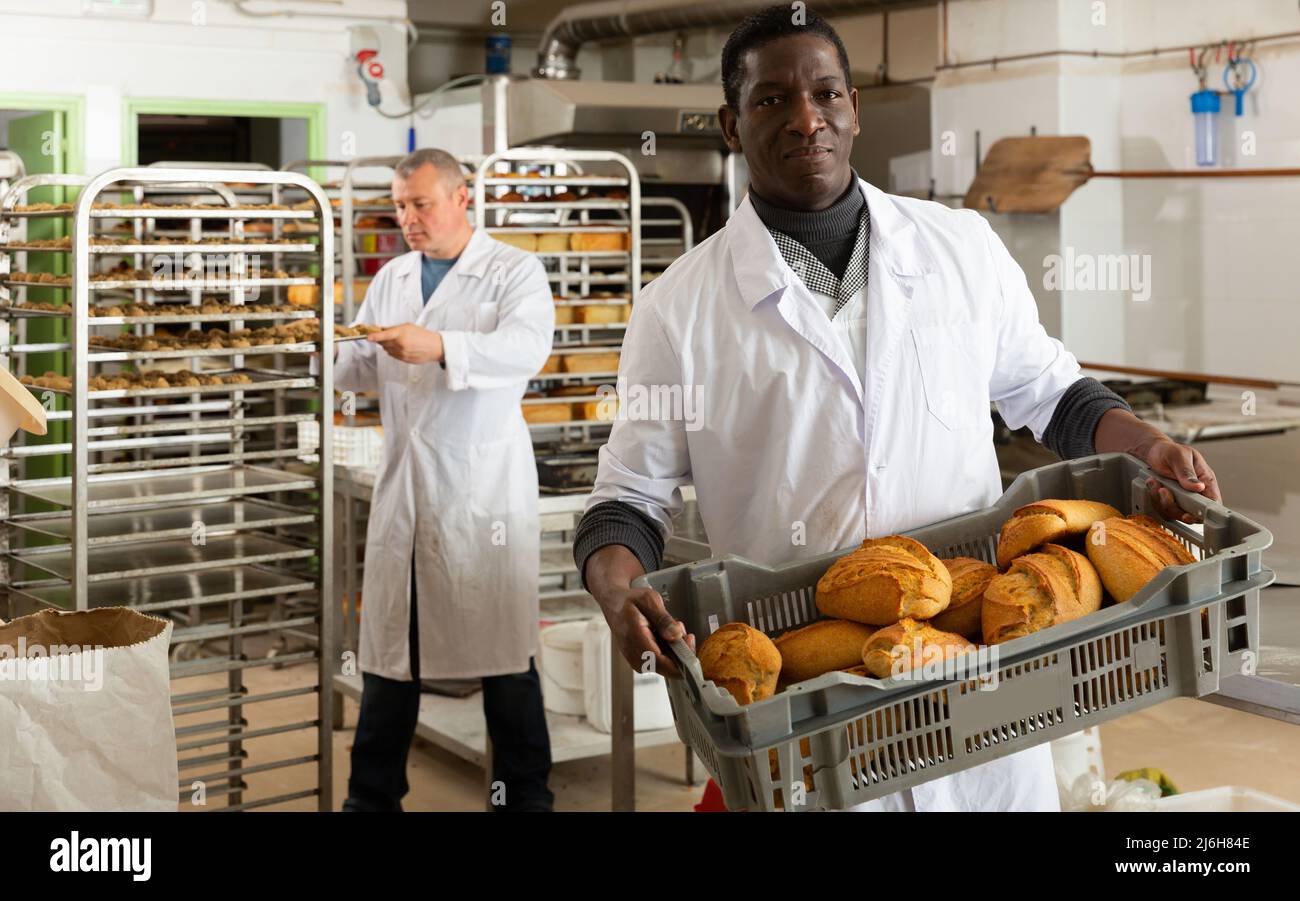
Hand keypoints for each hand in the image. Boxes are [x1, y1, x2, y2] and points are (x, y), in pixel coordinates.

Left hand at [368, 323, 442, 363]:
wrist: (435, 347)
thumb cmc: (423, 335)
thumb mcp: (408, 326)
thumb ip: (394, 328)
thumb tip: (382, 329)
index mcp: (401, 334)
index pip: (384, 335)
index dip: (375, 336)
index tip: (368, 337)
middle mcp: (401, 345)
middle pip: (384, 343)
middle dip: (383, 339)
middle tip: (387, 335)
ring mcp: (402, 353)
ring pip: (387, 350)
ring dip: (389, 345)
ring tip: (400, 341)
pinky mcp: (404, 360)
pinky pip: (393, 355)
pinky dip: (394, 351)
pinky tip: (402, 347)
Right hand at [585, 544, 693, 677]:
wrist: (614, 604)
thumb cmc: (629, 600)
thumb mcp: (649, 600)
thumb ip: (663, 619)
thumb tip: (676, 635)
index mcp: (635, 638)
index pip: (662, 662)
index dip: (682, 658)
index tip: (690, 640)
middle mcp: (633, 654)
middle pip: (666, 667)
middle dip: (680, 651)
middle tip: (679, 628)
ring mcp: (634, 660)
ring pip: (664, 666)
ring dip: (673, 650)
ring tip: (670, 628)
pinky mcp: (637, 661)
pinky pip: (658, 663)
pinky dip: (666, 651)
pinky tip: (664, 636)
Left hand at [1095, 408, 1221, 522]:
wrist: (1154, 452)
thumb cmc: (1170, 451)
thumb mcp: (1179, 456)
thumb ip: (1187, 472)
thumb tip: (1199, 487)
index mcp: (1206, 480)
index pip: (1213, 502)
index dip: (1203, 513)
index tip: (1188, 513)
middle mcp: (1196, 492)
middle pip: (1192, 513)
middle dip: (1174, 506)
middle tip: (1163, 490)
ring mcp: (1183, 498)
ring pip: (1175, 513)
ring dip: (1161, 501)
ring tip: (1156, 483)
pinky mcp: (1170, 501)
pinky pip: (1163, 510)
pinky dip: (1155, 500)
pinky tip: (1153, 485)